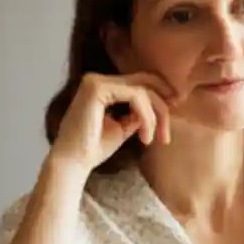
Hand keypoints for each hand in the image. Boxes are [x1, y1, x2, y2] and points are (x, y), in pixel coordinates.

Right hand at [48, 72, 177, 171]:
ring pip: (142, 90)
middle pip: (144, 82)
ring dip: (155, 117)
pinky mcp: (97, 89)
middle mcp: (97, 79)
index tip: (170, 120)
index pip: (138, 83)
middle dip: (162, 106)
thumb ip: (137, 114)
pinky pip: (135, 96)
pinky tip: (145, 138)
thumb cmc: (93, 149)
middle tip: (168, 132)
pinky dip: (146, 117)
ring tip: (154, 140)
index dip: (159, 97)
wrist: (73, 163)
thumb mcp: (122, 128)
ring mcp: (96, 81)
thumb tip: (158, 106)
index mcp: (102, 87)